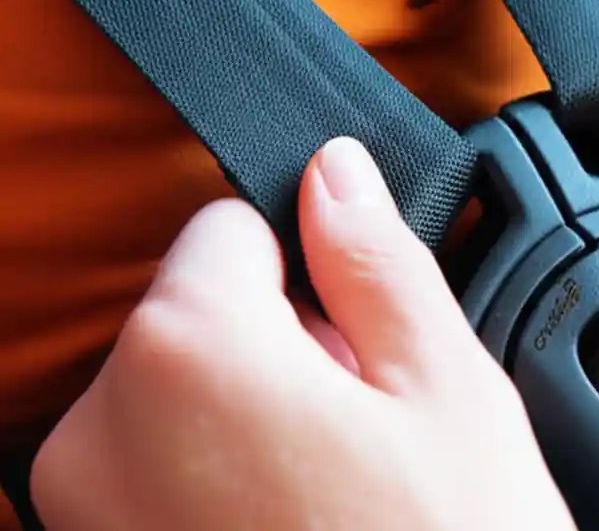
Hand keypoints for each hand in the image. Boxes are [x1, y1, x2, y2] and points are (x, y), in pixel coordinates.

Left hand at [30, 139, 575, 529]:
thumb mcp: (446, 391)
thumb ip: (377, 261)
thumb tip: (337, 172)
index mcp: (187, 352)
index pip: (230, 227)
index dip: (314, 281)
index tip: (357, 350)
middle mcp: (99, 431)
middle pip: (195, 316)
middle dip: (277, 351)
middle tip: (360, 438)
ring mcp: (82, 514)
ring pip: (176, 397)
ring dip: (248, 423)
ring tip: (330, 498)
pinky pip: (153, 474)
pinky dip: (212, 486)